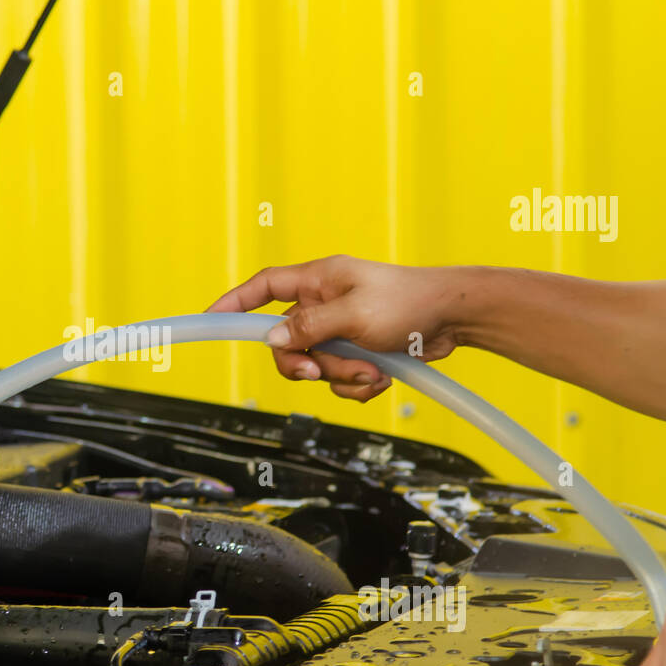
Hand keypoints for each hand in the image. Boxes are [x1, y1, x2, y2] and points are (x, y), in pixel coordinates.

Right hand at [207, 255, 466, 401]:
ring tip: (373, 370)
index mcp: (318, 281)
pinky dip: (358, 383)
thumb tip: (272, 339)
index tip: (210, 318)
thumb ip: (309, 326)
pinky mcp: (358, 351)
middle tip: (319, 373)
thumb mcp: (354, 314)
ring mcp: (341, 330)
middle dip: (306, 364)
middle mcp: (324, 304)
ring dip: (342, 376)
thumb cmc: (409, 302)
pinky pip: (340, 378)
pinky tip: (381, 376)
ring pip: (317, 366)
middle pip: (286, 343)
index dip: (234, 302)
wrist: (454, 318)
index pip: (263, 287)